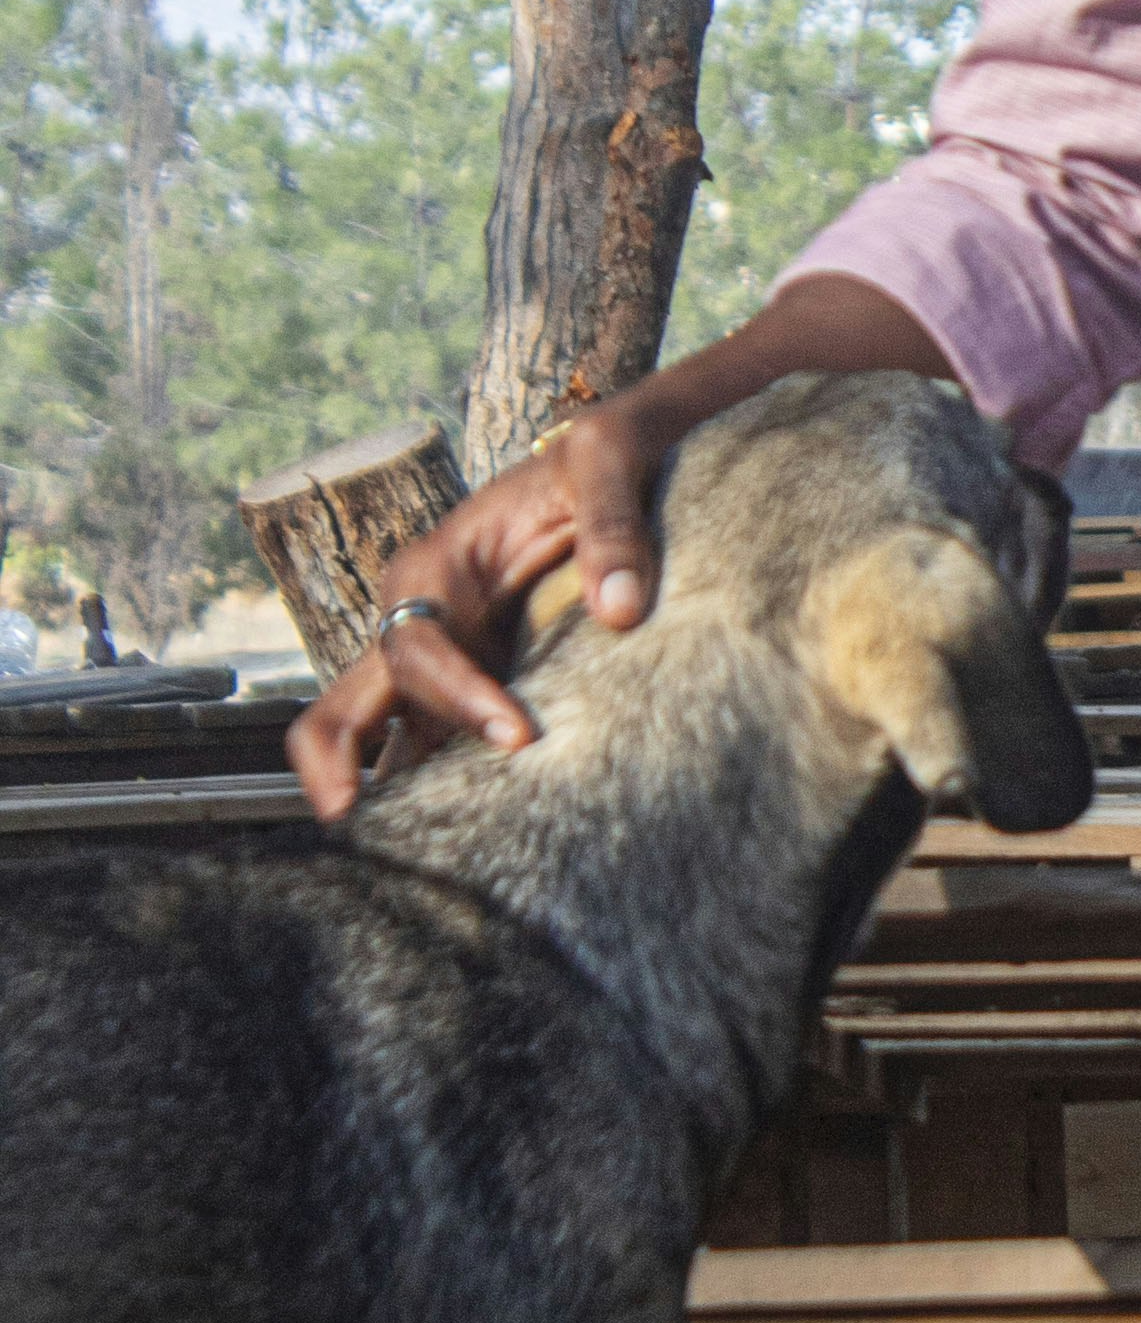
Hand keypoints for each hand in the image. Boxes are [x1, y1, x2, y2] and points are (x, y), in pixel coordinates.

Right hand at [286, 397, 674, 822]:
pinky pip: (429, 747)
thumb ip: (613, 526)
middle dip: (336, 765)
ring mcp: (437, 660)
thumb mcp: (611, 460)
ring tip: (410, 868)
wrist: (621, 461)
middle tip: (356, 827)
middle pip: (343, 702)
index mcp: (434, 565)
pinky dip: (433, 792)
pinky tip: (464, 846)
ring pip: (379, 738)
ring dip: (386, 794)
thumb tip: (621, 612)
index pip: (417, 647)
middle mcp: (417, 617)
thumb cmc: (607, 453)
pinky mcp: (469, 687)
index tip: (516, 739)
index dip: (459, 696)